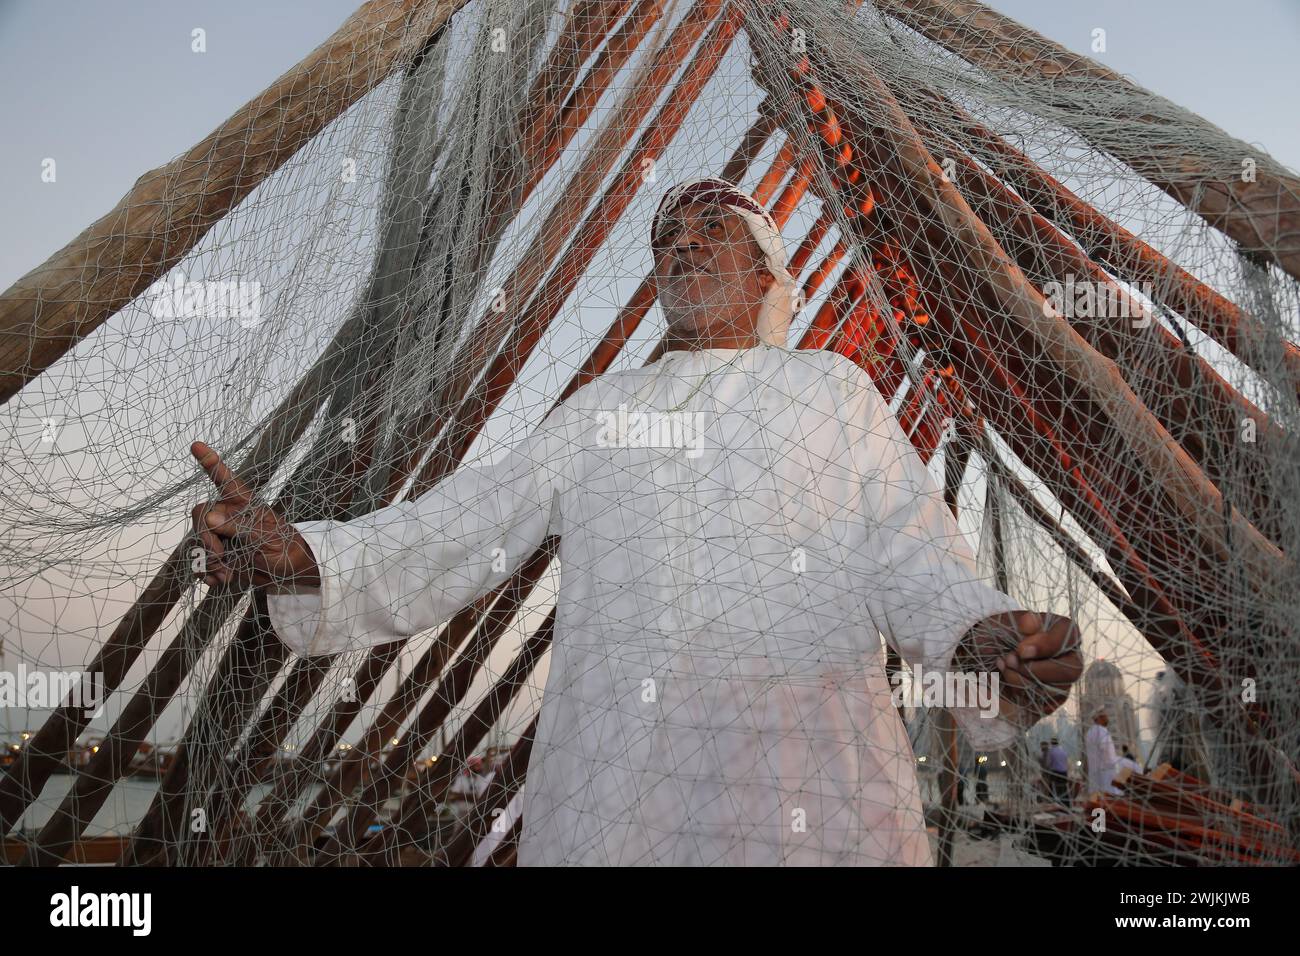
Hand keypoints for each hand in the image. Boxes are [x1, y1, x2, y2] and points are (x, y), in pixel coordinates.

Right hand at [189, 441, 319, 591]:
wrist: (289, 571)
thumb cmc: (285, 546)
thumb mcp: (267, 536)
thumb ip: (239, 526)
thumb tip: (209, 517)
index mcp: (243, 503)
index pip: (225, 479)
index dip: (211, 462)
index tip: (197, 445)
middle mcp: (227, 515)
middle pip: (199, 515)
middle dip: (205, 538)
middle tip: (221, 556)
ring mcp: (220, 535)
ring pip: (197, 542)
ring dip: (208, 561)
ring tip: (228, 572)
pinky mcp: (217, 555)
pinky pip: (199, 562)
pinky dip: (207, 573)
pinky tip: (220, 579)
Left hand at [953, 610, 1082, 727]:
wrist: (983, 655)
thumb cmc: (1001, 635)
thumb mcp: (1008, 622)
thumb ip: (1023, 621)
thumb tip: (1030, 620)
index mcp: (1064, 633)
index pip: (1070, 638)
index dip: (1046, 645)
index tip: (1021, 649)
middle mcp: (1070, 658)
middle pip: (1070, 670)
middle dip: (1034, 668)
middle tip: (1008, 659)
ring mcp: (1062, 682)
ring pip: (1054, 689)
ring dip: (1022, 679)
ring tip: (1002, 665)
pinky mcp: (1050, 700)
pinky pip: (1043, 703)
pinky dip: (1020, 691)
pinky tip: (1005, 679)